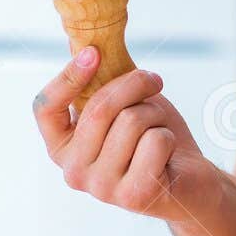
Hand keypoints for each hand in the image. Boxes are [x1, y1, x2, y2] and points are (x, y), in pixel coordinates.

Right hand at [33, 49, 220, 224]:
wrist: (190, 180)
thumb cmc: (152, 136)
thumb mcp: (124, 102)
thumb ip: (100, 78)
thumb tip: (84, 39)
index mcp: (62, 147)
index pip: (45, 107)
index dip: (67, 77)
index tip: (93, 53)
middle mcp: (74, 172)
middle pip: (100, 108)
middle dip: (134, 83)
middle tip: (153, 80)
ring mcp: (102, 188)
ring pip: (131, 121)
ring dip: (155, 114)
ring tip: (158, 128)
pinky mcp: (134, 196)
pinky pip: (155, 141)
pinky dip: (169, 136)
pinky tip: (167, 154)